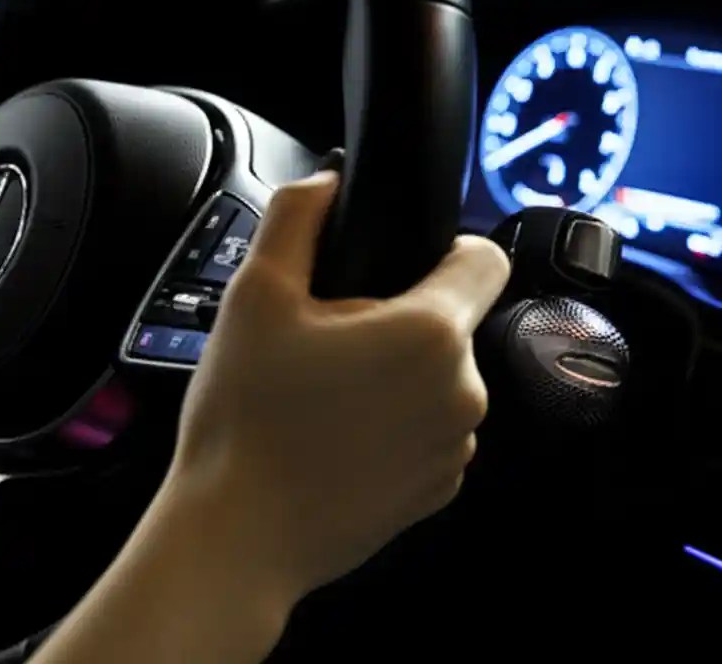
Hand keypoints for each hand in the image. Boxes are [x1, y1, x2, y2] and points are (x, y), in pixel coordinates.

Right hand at [167, 171, 510, 596]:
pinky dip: (394, 428)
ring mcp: (454, 447)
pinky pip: (428, 432)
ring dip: (395, 378)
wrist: (237, 537)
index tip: (397, 267)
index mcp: (431, 335)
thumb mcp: (255, 295)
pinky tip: (334, 440)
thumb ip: (297, 216)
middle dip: (396, 321)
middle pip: (449, 323)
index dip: (444, 248)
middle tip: (326, 347)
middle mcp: (462, 392)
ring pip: (437, 380)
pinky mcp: (437, 490)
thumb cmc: (245, 422)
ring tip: (323, 399)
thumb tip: (327, 183)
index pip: (484, 259)